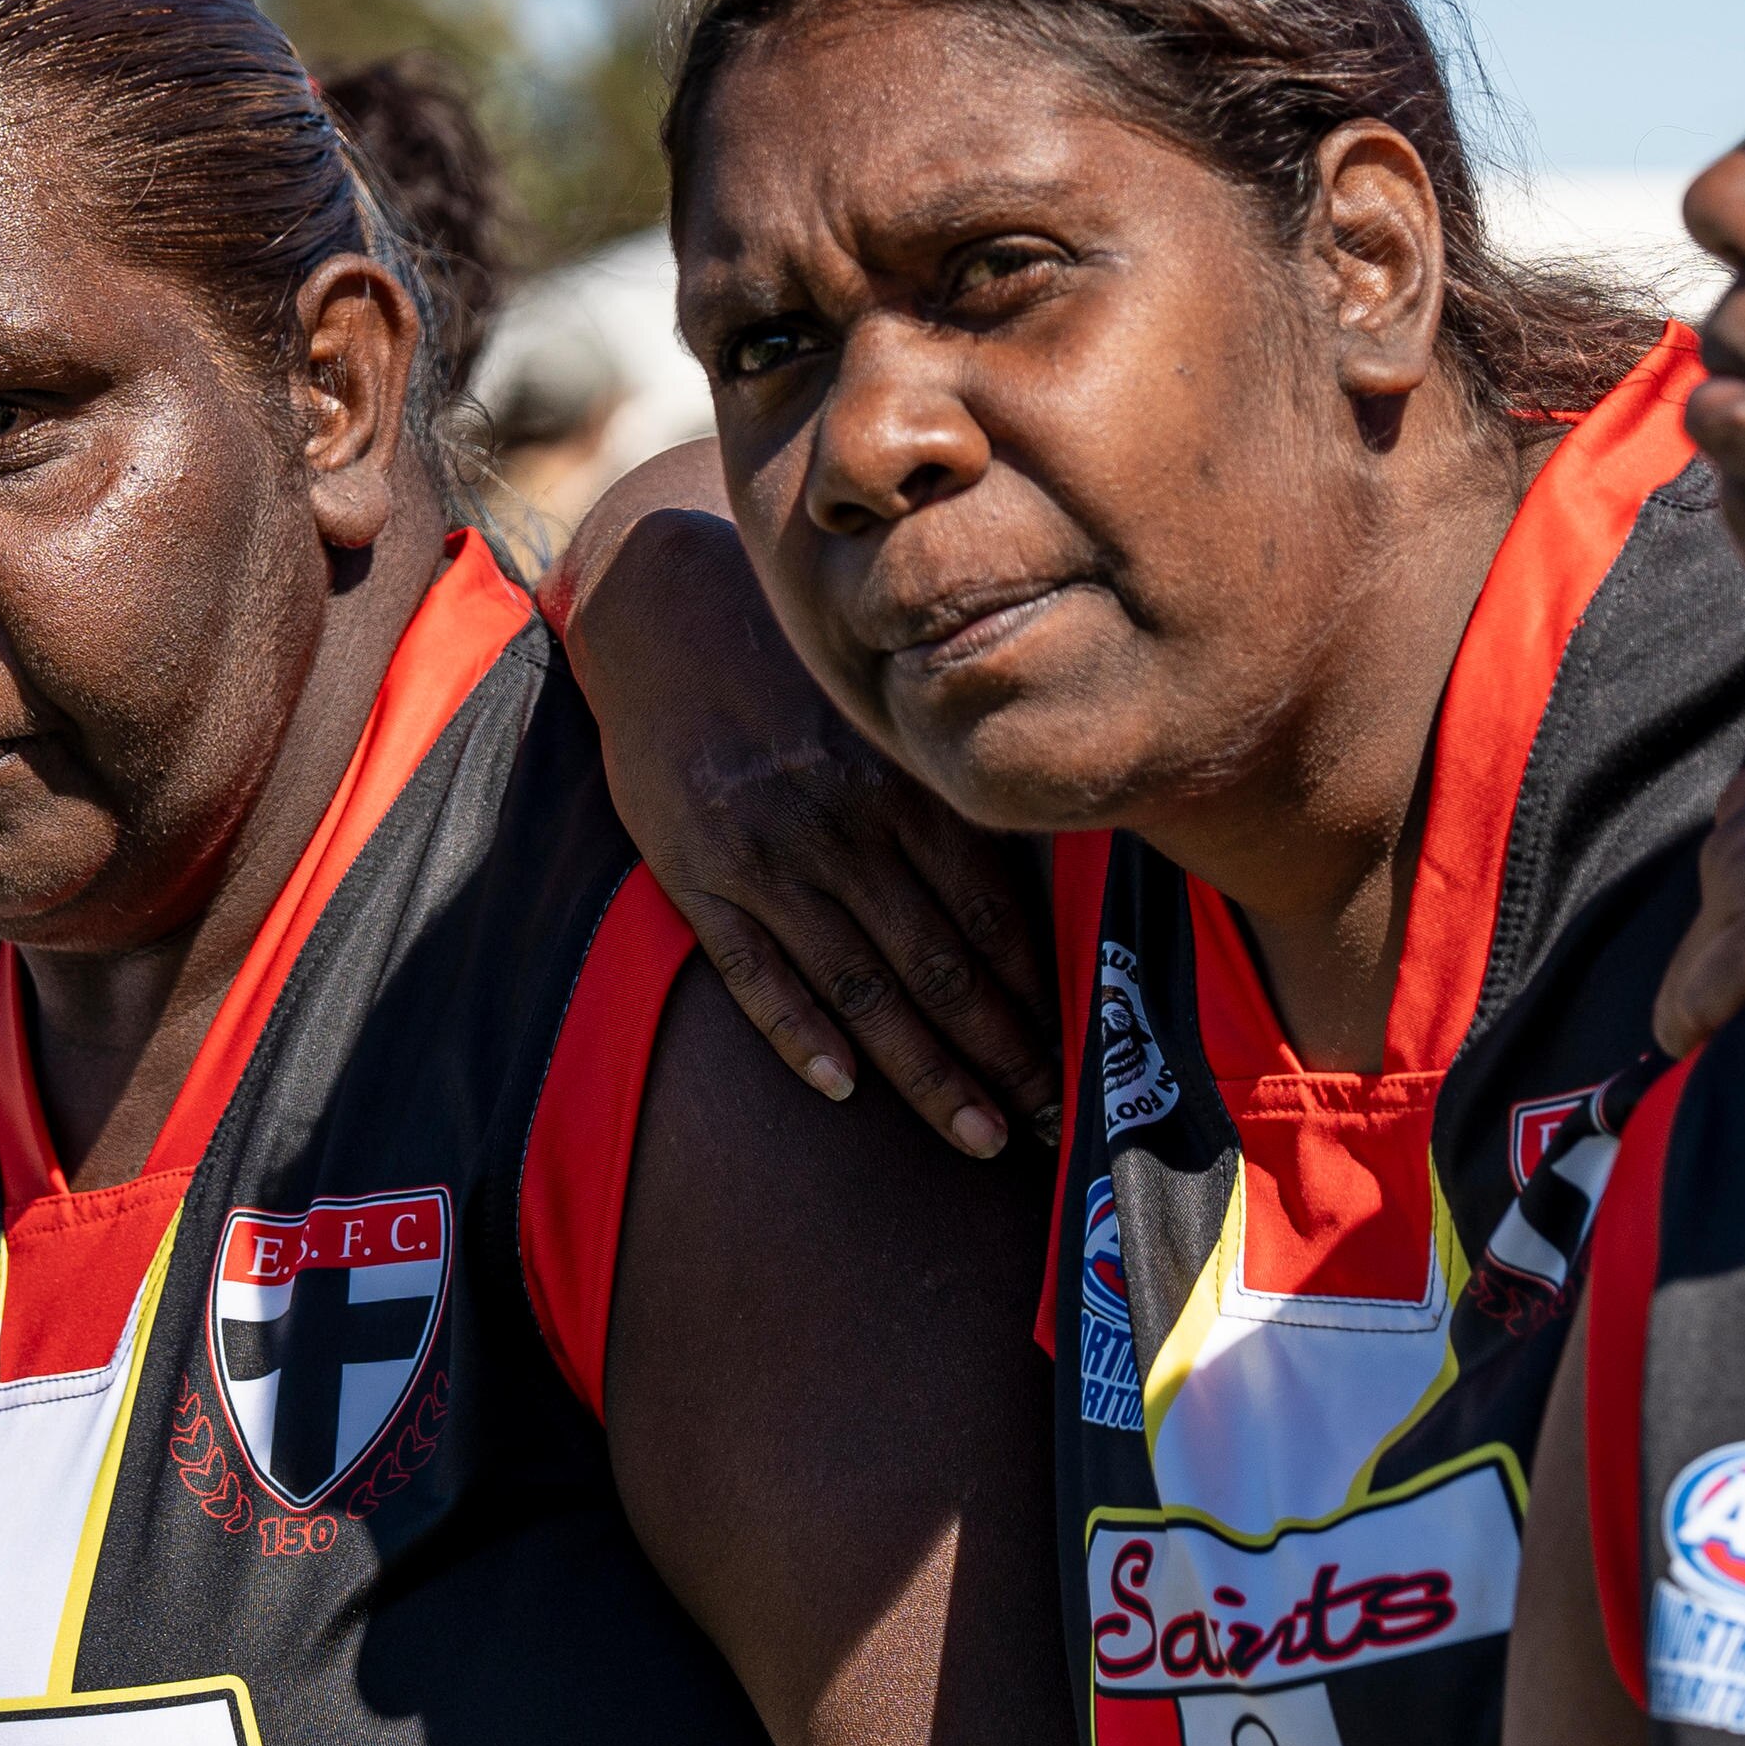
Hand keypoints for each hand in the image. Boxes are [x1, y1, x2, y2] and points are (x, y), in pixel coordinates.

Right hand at [555, 468, 1060, 1157]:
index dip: (1042, 1003)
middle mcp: (847, 828)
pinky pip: (756, 973)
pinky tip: (845, 1087)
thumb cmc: (798, 674)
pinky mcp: (696, 874)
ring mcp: (769, 857)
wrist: (666, 608)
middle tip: (1051, 1129)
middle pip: (944, 970)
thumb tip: (1040, 886)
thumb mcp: (886, 719)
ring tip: (980, 1137)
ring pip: (865, 990)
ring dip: (927, 1075)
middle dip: (1005, 1060)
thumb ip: (948, 799)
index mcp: (907, 790)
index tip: (1078, 1066)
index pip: (996, 921)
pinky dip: (801, 1034)